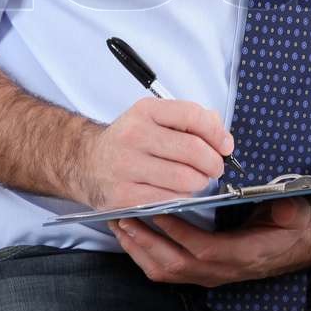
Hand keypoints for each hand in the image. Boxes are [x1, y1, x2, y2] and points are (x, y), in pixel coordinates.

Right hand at [71, 98, 232, 210]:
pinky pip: (170, 199)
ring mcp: (127, 167)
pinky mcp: (124, 196)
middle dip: (214, 163)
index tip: (225, 145)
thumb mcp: (153, 119)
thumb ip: (189, 120)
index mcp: (145, 111)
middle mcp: (134, 136)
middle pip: (193, 151)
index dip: (217, 133)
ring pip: (185, 179)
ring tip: (196, 180)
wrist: (84, 162)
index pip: (193, 116)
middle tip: (215, 167)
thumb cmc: (129, 141)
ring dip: (200, 183)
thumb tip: (221, 134)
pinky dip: (182, 197)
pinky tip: (178, 191)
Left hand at [112, 198, 310, 286]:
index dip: (178, 234)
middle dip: (146, 241)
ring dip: (139, 249)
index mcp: (243, 256)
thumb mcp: (296, 214)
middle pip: (175, 265)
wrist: (296, 244)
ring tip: (120, 224)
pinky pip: (166, 271)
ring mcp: (209, 275)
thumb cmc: (290, 226)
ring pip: (165, 271)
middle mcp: (222, 271)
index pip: (203, 250)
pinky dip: (144, 255)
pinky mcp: (201, 274)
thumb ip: (289, 212)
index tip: (156, 211)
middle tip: (124, 216)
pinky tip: (132, 237)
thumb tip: (284, 208)